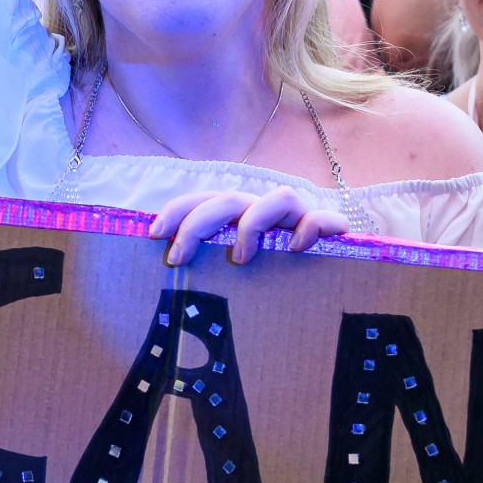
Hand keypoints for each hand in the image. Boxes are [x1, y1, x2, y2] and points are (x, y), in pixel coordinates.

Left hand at [145, 186, 351, 266]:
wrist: (328, 284)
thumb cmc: (270, 282)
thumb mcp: (231, 274)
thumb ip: (207, 272)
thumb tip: (162, 281)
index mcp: (238, 217)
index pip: (203, 201)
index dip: (177, 211)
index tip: (154, 234)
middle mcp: (265, 211)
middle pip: (230, 199)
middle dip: (198, 224)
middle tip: (180, 258)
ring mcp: (298, 218)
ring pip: (280, 198)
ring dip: (253, 225)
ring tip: (241, 258)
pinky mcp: (328, 229)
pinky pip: (320, 218)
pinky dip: (309, 227)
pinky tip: (297, 249)